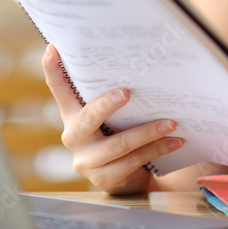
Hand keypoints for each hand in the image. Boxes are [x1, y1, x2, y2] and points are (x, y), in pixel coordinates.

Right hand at [41, 44, 183, 194]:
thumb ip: (114, 99)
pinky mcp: (103, 179)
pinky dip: (157, 149)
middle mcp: (73, 137)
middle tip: (128, 92)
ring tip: (171, 123)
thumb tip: (140, 66)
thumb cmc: (120, 136)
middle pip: (87, 119)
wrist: (130, 180)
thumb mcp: (113, 117)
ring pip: (119, 144)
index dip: (52, 70)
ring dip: (148, 132)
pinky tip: (175, 141)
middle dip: (107, 105)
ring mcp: (86, 161)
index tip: (52, 48)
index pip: (59, 90)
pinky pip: (133, 161)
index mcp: (72, 116)